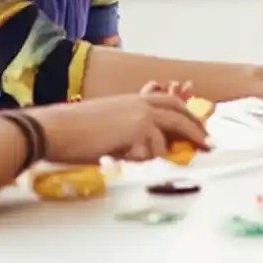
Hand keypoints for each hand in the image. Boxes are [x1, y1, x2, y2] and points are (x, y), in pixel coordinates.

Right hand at [30, 80, 210, 162]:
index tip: (197, 123)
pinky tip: (132, 162)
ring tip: (184, 157)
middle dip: (196, 127)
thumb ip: (129, 133)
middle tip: (208, 142)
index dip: (185, 112)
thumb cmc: (72, 133)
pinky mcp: (138, 128)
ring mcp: (141, 114)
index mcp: (131, 100)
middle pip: (178, 112)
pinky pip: (154, 149)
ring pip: (171, 131)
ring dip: (176, 146)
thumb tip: (147, 147)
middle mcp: (139, 103)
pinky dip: (148, 159)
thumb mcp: (106, 126)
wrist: (54, 129)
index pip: (167, 101)